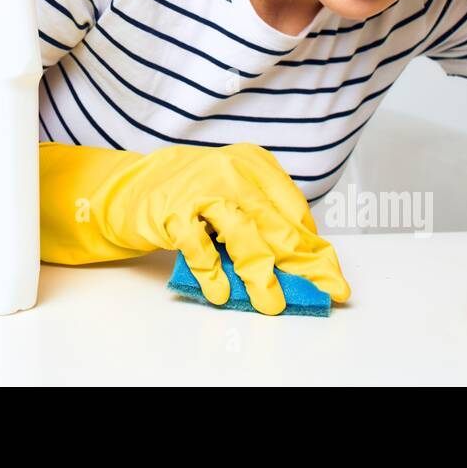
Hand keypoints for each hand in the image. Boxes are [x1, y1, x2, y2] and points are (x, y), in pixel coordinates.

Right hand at [39, 140, 349, 313]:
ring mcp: (202, 190)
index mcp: (255, 165)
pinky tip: (221, 294)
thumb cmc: (196, 194)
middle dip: (301, 265)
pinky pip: (199, 247)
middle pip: (275, 224)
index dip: (314, 248)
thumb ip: (267, 221)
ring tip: (271, 303)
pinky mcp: (173, 212)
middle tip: (320, 292)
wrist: (136, 185)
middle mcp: (232, 172)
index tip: (330, 276)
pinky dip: (212, 274)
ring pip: (242, 234)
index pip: (295, 211)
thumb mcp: (237, 194)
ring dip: (260, 274)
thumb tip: (307, 265)